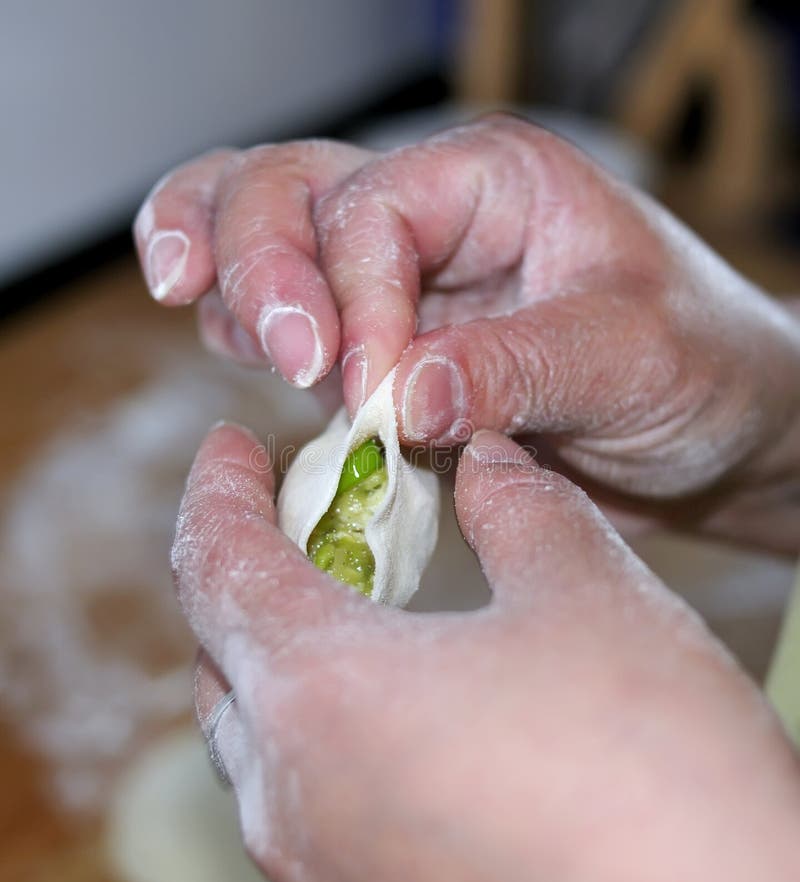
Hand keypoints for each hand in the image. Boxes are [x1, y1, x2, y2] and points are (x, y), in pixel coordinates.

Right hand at [135, 116, 799, 549]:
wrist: (713, 429)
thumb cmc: (700, 366)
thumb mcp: (628, 357)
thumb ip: (513, 370)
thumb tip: (401, 399)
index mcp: (494, 181)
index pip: (374, 212)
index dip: (357, 301)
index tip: (379, 395)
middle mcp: (432, 216)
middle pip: (290, 192)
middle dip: (260, 265)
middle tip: (286, 355)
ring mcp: (398, 282)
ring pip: (267, 239)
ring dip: (227, 278)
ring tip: (204, 314)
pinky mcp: (383, 347)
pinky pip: (285, 318)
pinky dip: (244, 329)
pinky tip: (235, 349)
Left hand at [178, 423, 799, 881]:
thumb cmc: (652, 770)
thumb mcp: (589, 596)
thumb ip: (519, 508)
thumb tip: (486, 460)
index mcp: (321, 694)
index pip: (218, 561)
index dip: (219, 489)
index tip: (229, 444)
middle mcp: (293, 793)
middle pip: (221, 648)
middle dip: (245, 564)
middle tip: (297, 510)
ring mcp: (319, 864)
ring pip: (255, 731)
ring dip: (280, 645)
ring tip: (338, 593)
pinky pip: (304, 792)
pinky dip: (319, 719)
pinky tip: (389, 700)